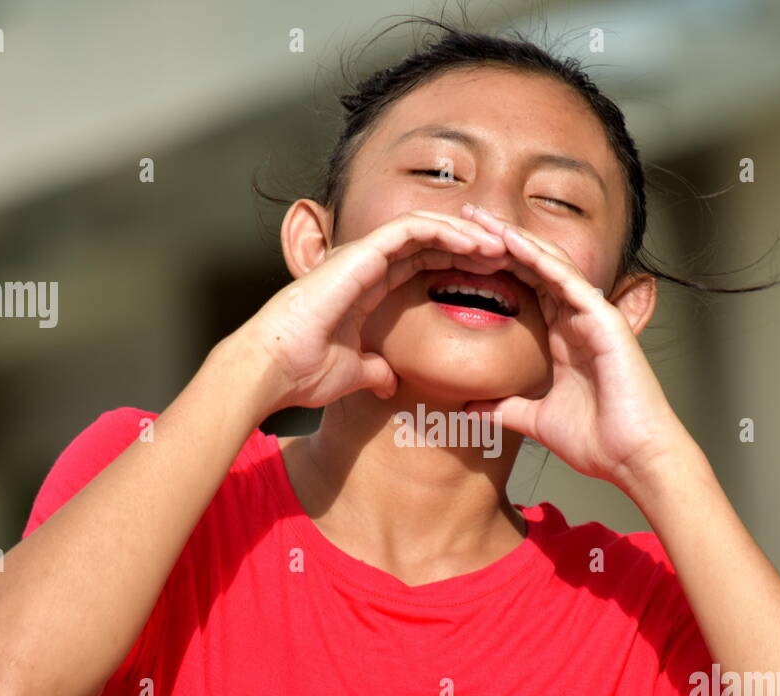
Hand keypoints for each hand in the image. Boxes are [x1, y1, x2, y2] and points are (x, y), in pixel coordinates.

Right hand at [241, 210, 514, 411]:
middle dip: (469, 246)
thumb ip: (374, 370)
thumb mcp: (353, 373)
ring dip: (465, 234)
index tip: (492, 279)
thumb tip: (388, 383)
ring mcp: (363, 254)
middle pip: (430, 242)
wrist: (273, 369)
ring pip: (426, 227)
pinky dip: (446, 232)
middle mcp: (366, 265)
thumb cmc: (304, 373)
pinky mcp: (362, 251)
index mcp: (367, 289)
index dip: (457, 266)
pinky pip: (413, 229)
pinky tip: (475, 246)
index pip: (422, 264)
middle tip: (507, 256)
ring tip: (500, 247)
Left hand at [459, 202, 689, 490]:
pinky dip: (539, 259)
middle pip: (535, 266)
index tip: (460, 250)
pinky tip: (511, 241)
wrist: (631, 458)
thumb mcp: (537, 421)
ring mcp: (593, 316)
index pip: (526, 287)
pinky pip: (567, 280)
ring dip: (515, 238)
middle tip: (464, 215)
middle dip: (500, 239)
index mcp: (564, 337)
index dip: (496, 265)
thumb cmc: (597, 441)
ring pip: (549, 264)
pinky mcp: (605, 320)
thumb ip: (506, 410)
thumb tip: (471, 411)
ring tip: (481, 217)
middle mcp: (578, 320)